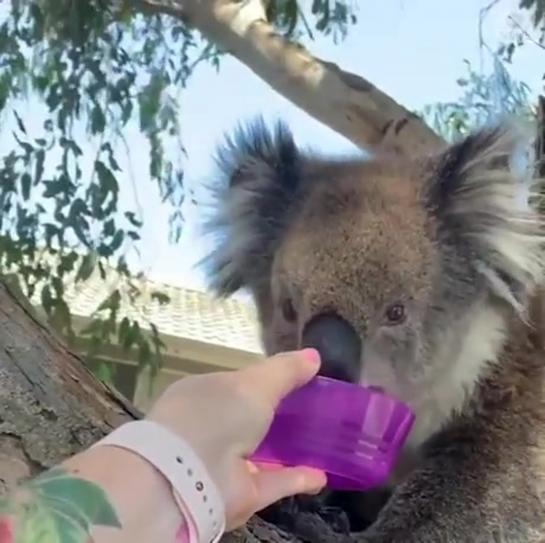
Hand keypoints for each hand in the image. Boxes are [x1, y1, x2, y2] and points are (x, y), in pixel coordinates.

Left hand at [146, 349, 326, 529]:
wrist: (186, 477)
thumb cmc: (217, 414)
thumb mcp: (255, 382)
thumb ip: (284, 370)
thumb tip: (313, 356)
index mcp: (205, 393)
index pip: (238, 383)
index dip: (267, 380)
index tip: (299, 379)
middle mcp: (211, 427)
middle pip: (252, 418)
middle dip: (280, 415)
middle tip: (315, 410)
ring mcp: (223, 462)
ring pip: (262, 453)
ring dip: (289, 449)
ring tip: (322, 441)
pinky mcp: (238, 493)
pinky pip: (273, 483)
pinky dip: (297, 478)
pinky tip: (320, 474)